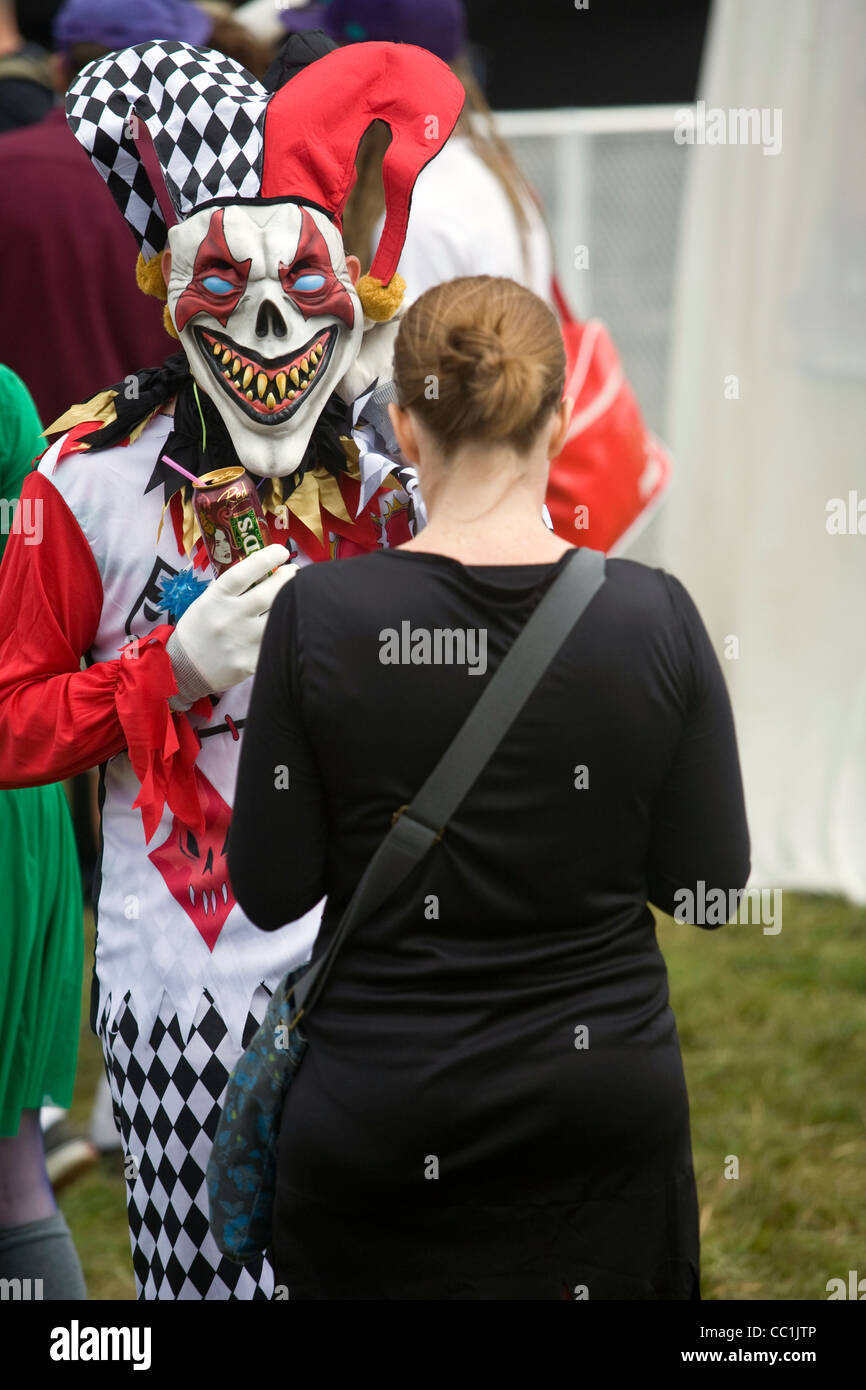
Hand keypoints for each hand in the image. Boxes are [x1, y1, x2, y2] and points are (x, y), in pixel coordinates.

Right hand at [166, 545, 296, 707]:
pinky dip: (285, 630)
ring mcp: (241, 642)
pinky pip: (275, 643)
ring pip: (277, 618)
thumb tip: (265, 568)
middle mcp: (229, 618)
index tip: (282, 551)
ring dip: (291, 604)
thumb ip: (231, 588)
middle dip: (287, 579)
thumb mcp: (206, 601)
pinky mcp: (250, 663)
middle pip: (267, 594)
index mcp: (215, 599)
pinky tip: (290, 622)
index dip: (266, 559)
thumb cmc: (199, 629)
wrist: (184, 669)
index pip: (243, 573)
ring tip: (297, 595)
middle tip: (294, 572)